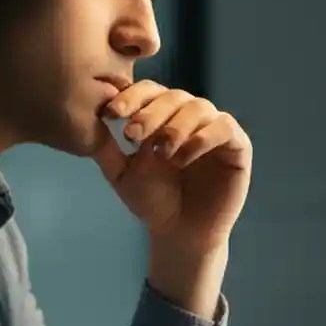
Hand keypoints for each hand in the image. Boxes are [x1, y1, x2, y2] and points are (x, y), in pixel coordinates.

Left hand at [92, 81, 251, 254]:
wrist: (180, 234)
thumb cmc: (153, 203)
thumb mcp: (121, 174)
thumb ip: (106, 148)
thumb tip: (88, 115)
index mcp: (164, 116)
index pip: (150, 92)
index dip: (132, 97)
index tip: (112, 113)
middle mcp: (191, 117)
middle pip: (174, 95)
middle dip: (152, 112)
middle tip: (134, 134)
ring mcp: (216, 130)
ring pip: (199, 107)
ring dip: (176, 126)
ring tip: (161, 153)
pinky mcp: (238, 147)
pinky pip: (224, 127)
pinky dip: (203, 138)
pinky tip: (182, 158)